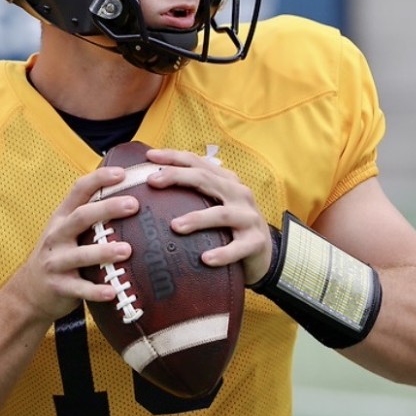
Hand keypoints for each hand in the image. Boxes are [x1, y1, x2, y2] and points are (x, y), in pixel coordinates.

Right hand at [8, 166, 138, 323]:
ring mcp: (56, 261)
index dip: (99, 179)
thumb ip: (89, 214)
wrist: (28, 291)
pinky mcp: (58, 286)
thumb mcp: (66, 230)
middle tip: (134, 205)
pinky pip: (79, 288)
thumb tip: (128, 193)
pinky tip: (112, 291)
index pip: (79, 190)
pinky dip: (95, 291)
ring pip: (80, 254)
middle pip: (81, 216)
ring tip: (127, 250)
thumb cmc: (59, 254)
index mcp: (62, 217)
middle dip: (107, 208)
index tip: (122, 173)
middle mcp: (57, 235)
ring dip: (104, 251)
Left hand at [144, 148, 274, 284]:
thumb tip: (152, 184)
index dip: (174, 157)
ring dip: (197, 218)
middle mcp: (238, 194)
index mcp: (226, 181)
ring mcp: (249, 217)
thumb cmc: (231, 225)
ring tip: (175, 226)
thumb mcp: (216, 202)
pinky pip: (238, 248)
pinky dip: (222, 253)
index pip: (198, 162)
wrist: (266, 252)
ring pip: (222, 214)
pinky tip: (205, 259)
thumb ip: (194, 192)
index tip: (149, 156)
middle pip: (206, 180)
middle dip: (178, 177)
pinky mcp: (255, 242)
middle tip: (153, 181)